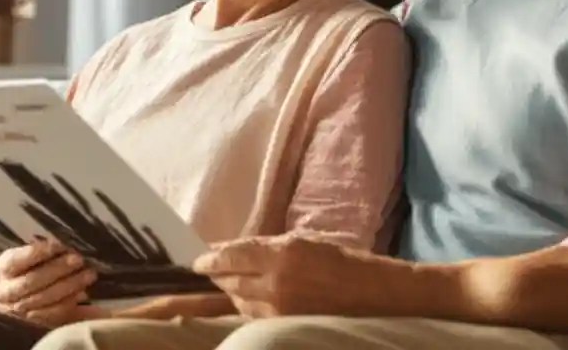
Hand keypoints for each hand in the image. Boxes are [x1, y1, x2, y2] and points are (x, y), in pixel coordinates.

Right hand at [0, 238, 98, 321]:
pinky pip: (51, 314)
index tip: (58, 245)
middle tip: (79, 259)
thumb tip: (67, 241)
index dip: (36, 253)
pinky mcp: (33, 324)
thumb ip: (51, 250)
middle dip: (57, 269)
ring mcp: (17, 310)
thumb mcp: (40, 256)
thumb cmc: (41, 268)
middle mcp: (6, 290)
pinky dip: (68, 303)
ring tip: (88, 275)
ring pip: (43, 298)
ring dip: (68, 285)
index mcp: (6, 267)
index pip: (16, 260)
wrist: (35, 297)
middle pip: (32, 280)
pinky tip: (82, 293)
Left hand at [191, 234, 378, 317]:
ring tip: (229, 283)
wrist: (369, 293)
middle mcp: (276, 283)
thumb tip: (231, 250)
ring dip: (230, 291)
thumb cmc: (338, 261)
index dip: (210, 259)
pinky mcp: (282, 325)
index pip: (231, 257)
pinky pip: (252, 315)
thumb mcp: (300, 243)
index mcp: (281, 255)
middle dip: (216, 275)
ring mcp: (278, 308)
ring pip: (237, 300)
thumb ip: (264, 247)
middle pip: (229, 280)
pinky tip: (247, 299)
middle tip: (208, 270)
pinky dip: (245, 306)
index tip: (197, 260)